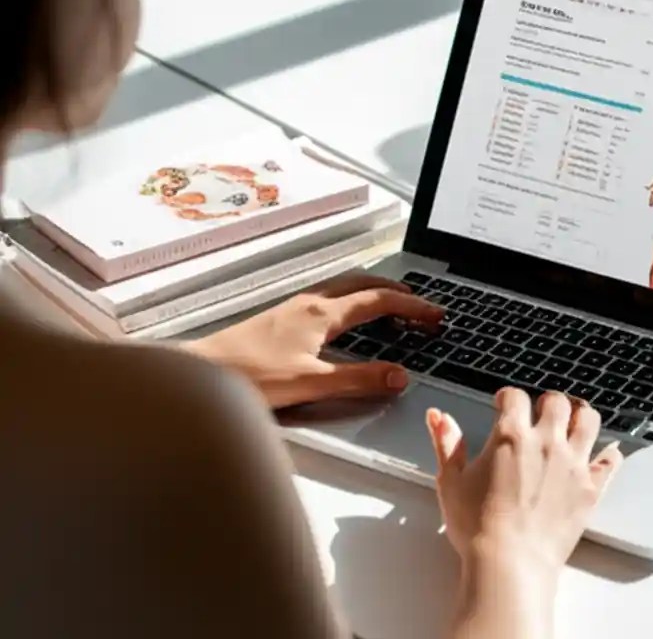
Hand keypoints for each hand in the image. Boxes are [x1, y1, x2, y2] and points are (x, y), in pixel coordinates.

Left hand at [186, 274, 442, 408]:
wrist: (202, 371)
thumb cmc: (249, 375)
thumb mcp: (312, 382)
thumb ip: (359, 379)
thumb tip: (399, 376)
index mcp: (322, 314)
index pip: (379, 301)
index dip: (412, 306)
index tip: (435, 314)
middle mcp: (310, 303)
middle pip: (364, 284)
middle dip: (398, 290)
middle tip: (421, 303)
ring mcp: (294, 307)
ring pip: (345, 287)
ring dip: (374, 291)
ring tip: (393, 303)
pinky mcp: (282, 317)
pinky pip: (329, 297)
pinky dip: (352, 300)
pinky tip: (347, 317)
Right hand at [428, 389, 621, 579]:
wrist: (509, 562)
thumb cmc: (478, 527)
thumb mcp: (451, 481)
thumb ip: (446, 443)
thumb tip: (438, 417)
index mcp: (511, 436)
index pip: (515, 397)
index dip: (508, 397)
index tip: (504, 402)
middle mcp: (547, 442)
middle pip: (557, 402)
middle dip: (547, 402)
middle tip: (541, 411)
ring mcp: (573, 463)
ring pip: (589, 421)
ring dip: (581, 416)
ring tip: (575, 421)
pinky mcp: (590, 488)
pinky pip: (610, 460)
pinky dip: (608, 454)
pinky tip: (604, 454)